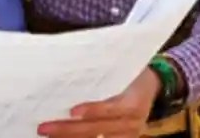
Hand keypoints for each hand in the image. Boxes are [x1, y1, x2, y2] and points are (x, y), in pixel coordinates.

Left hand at [37, 67, 160, 137]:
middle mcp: (132, 122)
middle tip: (44, 128)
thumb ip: (104, 76)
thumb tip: (72, 68)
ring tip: (49, 135)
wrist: (156, 84)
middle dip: (68, 130)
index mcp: (132, 102)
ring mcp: (128, 135)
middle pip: (97, 129)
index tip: (72, 111)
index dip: (92, 110)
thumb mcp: (124, 70)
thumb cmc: (134, 72)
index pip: (110, 109)